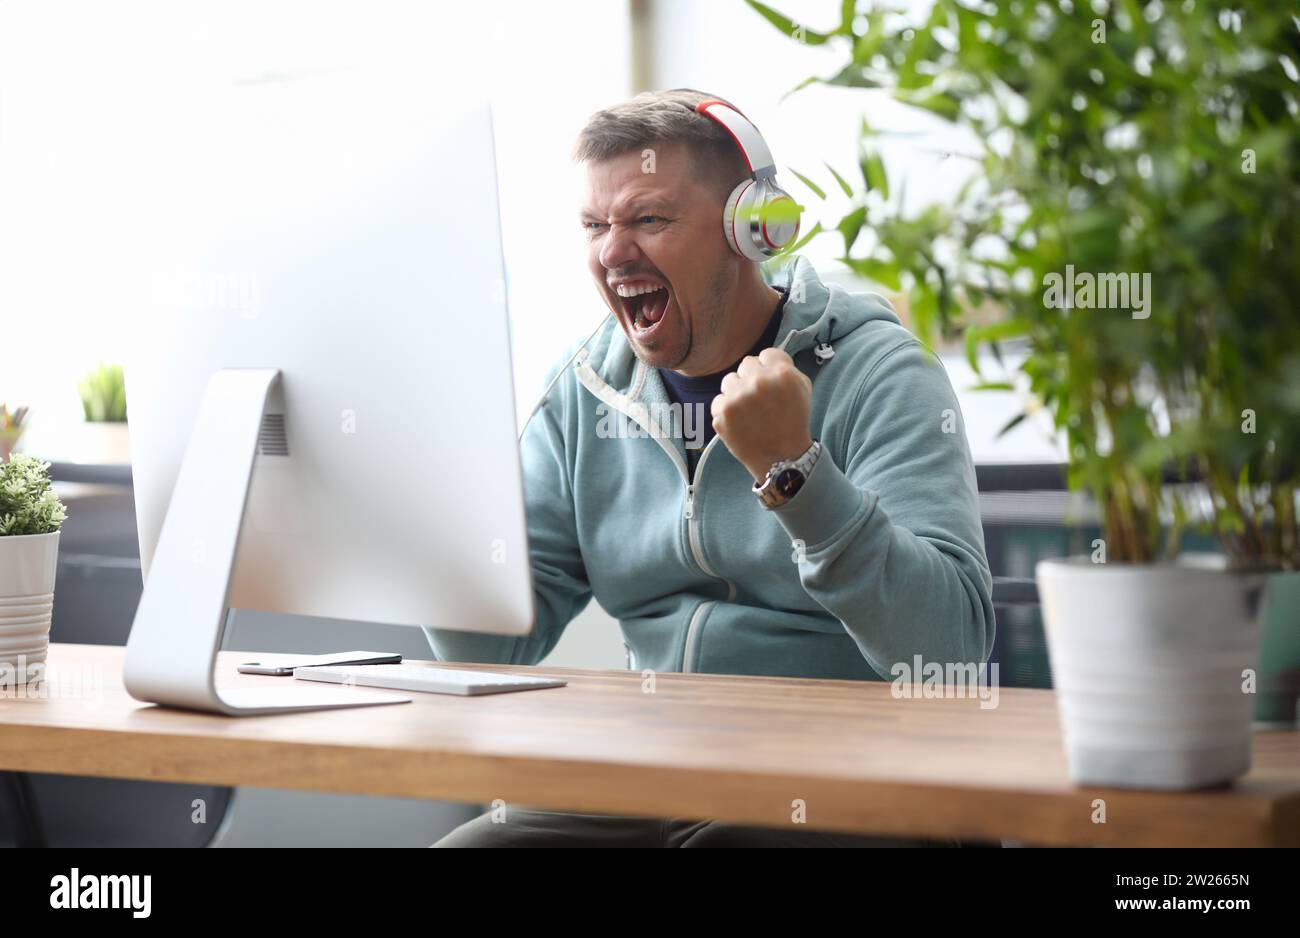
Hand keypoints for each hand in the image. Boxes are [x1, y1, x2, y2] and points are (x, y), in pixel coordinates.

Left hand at [710, 347, 813, 482]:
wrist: (782, 460)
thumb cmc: (793, 422)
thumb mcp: (803, 388)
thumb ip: (786, 367)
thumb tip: (766, 358)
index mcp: (781, 373)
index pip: (766, 354)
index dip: (770, 369)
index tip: (772, 384)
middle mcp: (758, 382)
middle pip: (746, 364)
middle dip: (752, 378)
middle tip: (761, 400)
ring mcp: (738, 398)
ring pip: (729, 380)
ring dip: (737, 392)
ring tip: (750, 411)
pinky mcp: (722, 415)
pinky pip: (718, 401)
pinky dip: (726, 410)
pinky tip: (740, 422)